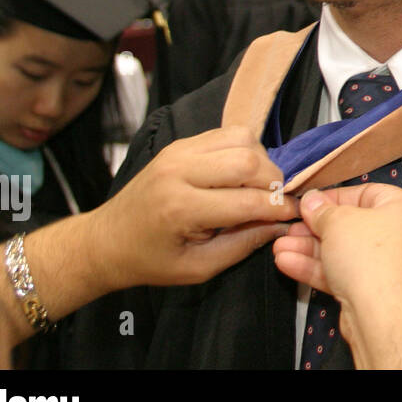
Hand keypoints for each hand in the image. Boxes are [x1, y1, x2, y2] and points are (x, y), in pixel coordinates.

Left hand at [94, 126, 298, 289]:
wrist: (107, 240)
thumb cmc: (150, 260)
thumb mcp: (198, 268)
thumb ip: (243, 245)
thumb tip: (281, 225)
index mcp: (180, 209)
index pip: (246, 201)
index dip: (278, 208)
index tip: (294, 214)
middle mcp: (179, 172)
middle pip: (247, 161)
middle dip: (274, 181)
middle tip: (277, 200)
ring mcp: (178, 152)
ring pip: (241, 138)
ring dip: (261, 162)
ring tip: (259, 187)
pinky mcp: (180, 144)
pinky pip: (226, 133)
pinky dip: (244, 151)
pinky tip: (241, 174)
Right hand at [274, 185, 401, 368]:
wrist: (383, 315)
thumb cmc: (370, 256)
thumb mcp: (338, 222)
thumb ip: (321, 210)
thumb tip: (312, 201)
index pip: (367, 194)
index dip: (335, 197)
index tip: (309, 202)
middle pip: (352, 226)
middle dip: (315, 228)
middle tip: (291, 228)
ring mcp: (389, 266)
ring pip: (344, 252)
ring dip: (310, 249)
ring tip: (280, 248)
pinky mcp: (374, 291)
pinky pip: (344, 273)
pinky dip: (318, 268)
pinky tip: (287, 263)